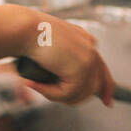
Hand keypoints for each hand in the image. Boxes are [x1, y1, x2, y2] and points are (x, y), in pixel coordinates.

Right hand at [0, 5, 114, 106]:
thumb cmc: (27, 37)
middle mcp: (90, 46)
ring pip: (80, 93)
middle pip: (96, 85)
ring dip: (57, 95)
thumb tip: (68, 86)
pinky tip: (36, 84)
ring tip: (39, 86)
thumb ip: (62, 65)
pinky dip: (50, 93)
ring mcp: (88, 57)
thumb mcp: (49, 50)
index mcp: (85, 40)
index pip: (102, 68)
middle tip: (54, 96)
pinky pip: (67, 94)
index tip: (107, 101)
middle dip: (76, 97)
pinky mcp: (81, 68)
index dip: (105, 88)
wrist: (24, 29)